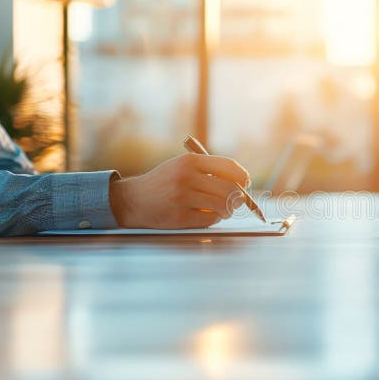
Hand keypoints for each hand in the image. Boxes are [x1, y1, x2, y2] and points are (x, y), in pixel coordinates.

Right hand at [109, 154, 249, 228]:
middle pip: (230, 188)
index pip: (228, 166)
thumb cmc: (164, 183)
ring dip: (228, 210)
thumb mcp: (182, 166)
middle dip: (238, 197)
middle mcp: (186, 176)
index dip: (242, 176)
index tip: (245, 183)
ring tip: (223, 210)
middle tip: (236, 202)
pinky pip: (210, 219)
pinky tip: (208, 215)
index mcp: (189, 161)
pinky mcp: (179, 216)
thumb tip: (242, 182)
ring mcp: (182, 197)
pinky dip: (214, 218)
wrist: (133, 200)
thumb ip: (208, 170)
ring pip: (223, 205)